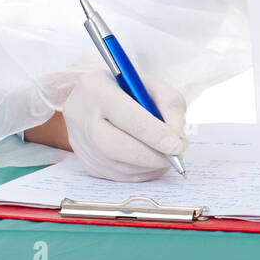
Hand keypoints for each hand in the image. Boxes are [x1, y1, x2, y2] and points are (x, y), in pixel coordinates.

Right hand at [63, 70, 187, 180]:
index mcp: (99, 90)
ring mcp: (81, 143)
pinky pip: (116, 176)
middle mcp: (83, 118)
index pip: (130, 118)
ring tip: (167, 158)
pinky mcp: (85, 162)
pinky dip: (139, 173)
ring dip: (148, 167)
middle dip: (152, 156)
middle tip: (175, 157)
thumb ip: (169, 103)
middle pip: (118, 147)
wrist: (88, 98)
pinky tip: (152, 164)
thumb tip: (177, 137)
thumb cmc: (124, 89)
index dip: (156, 136)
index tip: (178, 146)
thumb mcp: (150, 84)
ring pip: (117, 166)